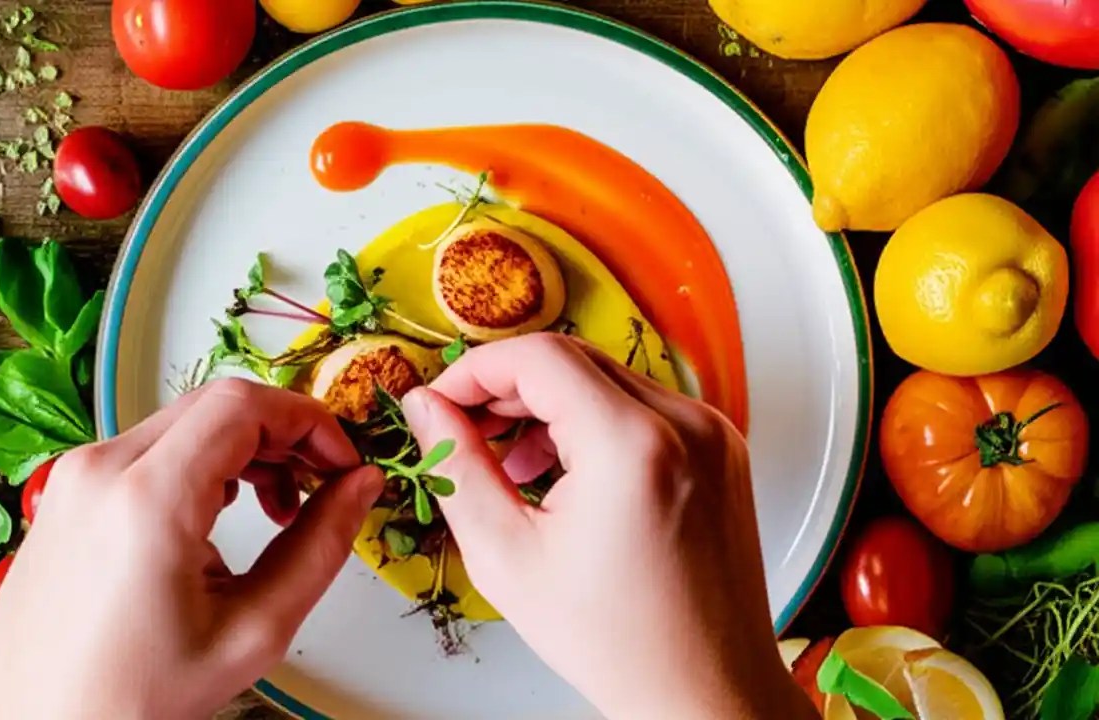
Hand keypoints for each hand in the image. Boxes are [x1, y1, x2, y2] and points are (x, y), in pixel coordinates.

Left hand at [0, 379, 382, 719]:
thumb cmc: (127, 700)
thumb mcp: (252, 632)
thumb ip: (319, 548)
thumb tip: (360, 487)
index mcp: (149, 500)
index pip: (246, 405)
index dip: (311, 423)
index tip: (344, 464)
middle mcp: (101, 470)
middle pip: (217, 403)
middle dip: (285, 434)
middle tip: (323, 486)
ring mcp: (75, 478)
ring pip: (185, 422)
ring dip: (246, 449)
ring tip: (278, 511)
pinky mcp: (66, 493)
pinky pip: (149, 448)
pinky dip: (201, 464)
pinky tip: (221, 516)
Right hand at [401, 334, 815, 719]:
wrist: (705, 689)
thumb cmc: (615, 641)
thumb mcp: (508, 557)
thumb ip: (457, 469)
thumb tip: (426, 410)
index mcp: (632, 446)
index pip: (540, 357)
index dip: (476, 370)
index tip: (441, 401)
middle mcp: (684, 424)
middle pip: (574, 358)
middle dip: (509, 386)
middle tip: (465, 429)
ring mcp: (711, 433)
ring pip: (607, 378)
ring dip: (550, 404)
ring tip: (511, 462)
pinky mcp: (720, 449)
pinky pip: (643, 406)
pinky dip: (594, 421)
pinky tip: (564, 469)